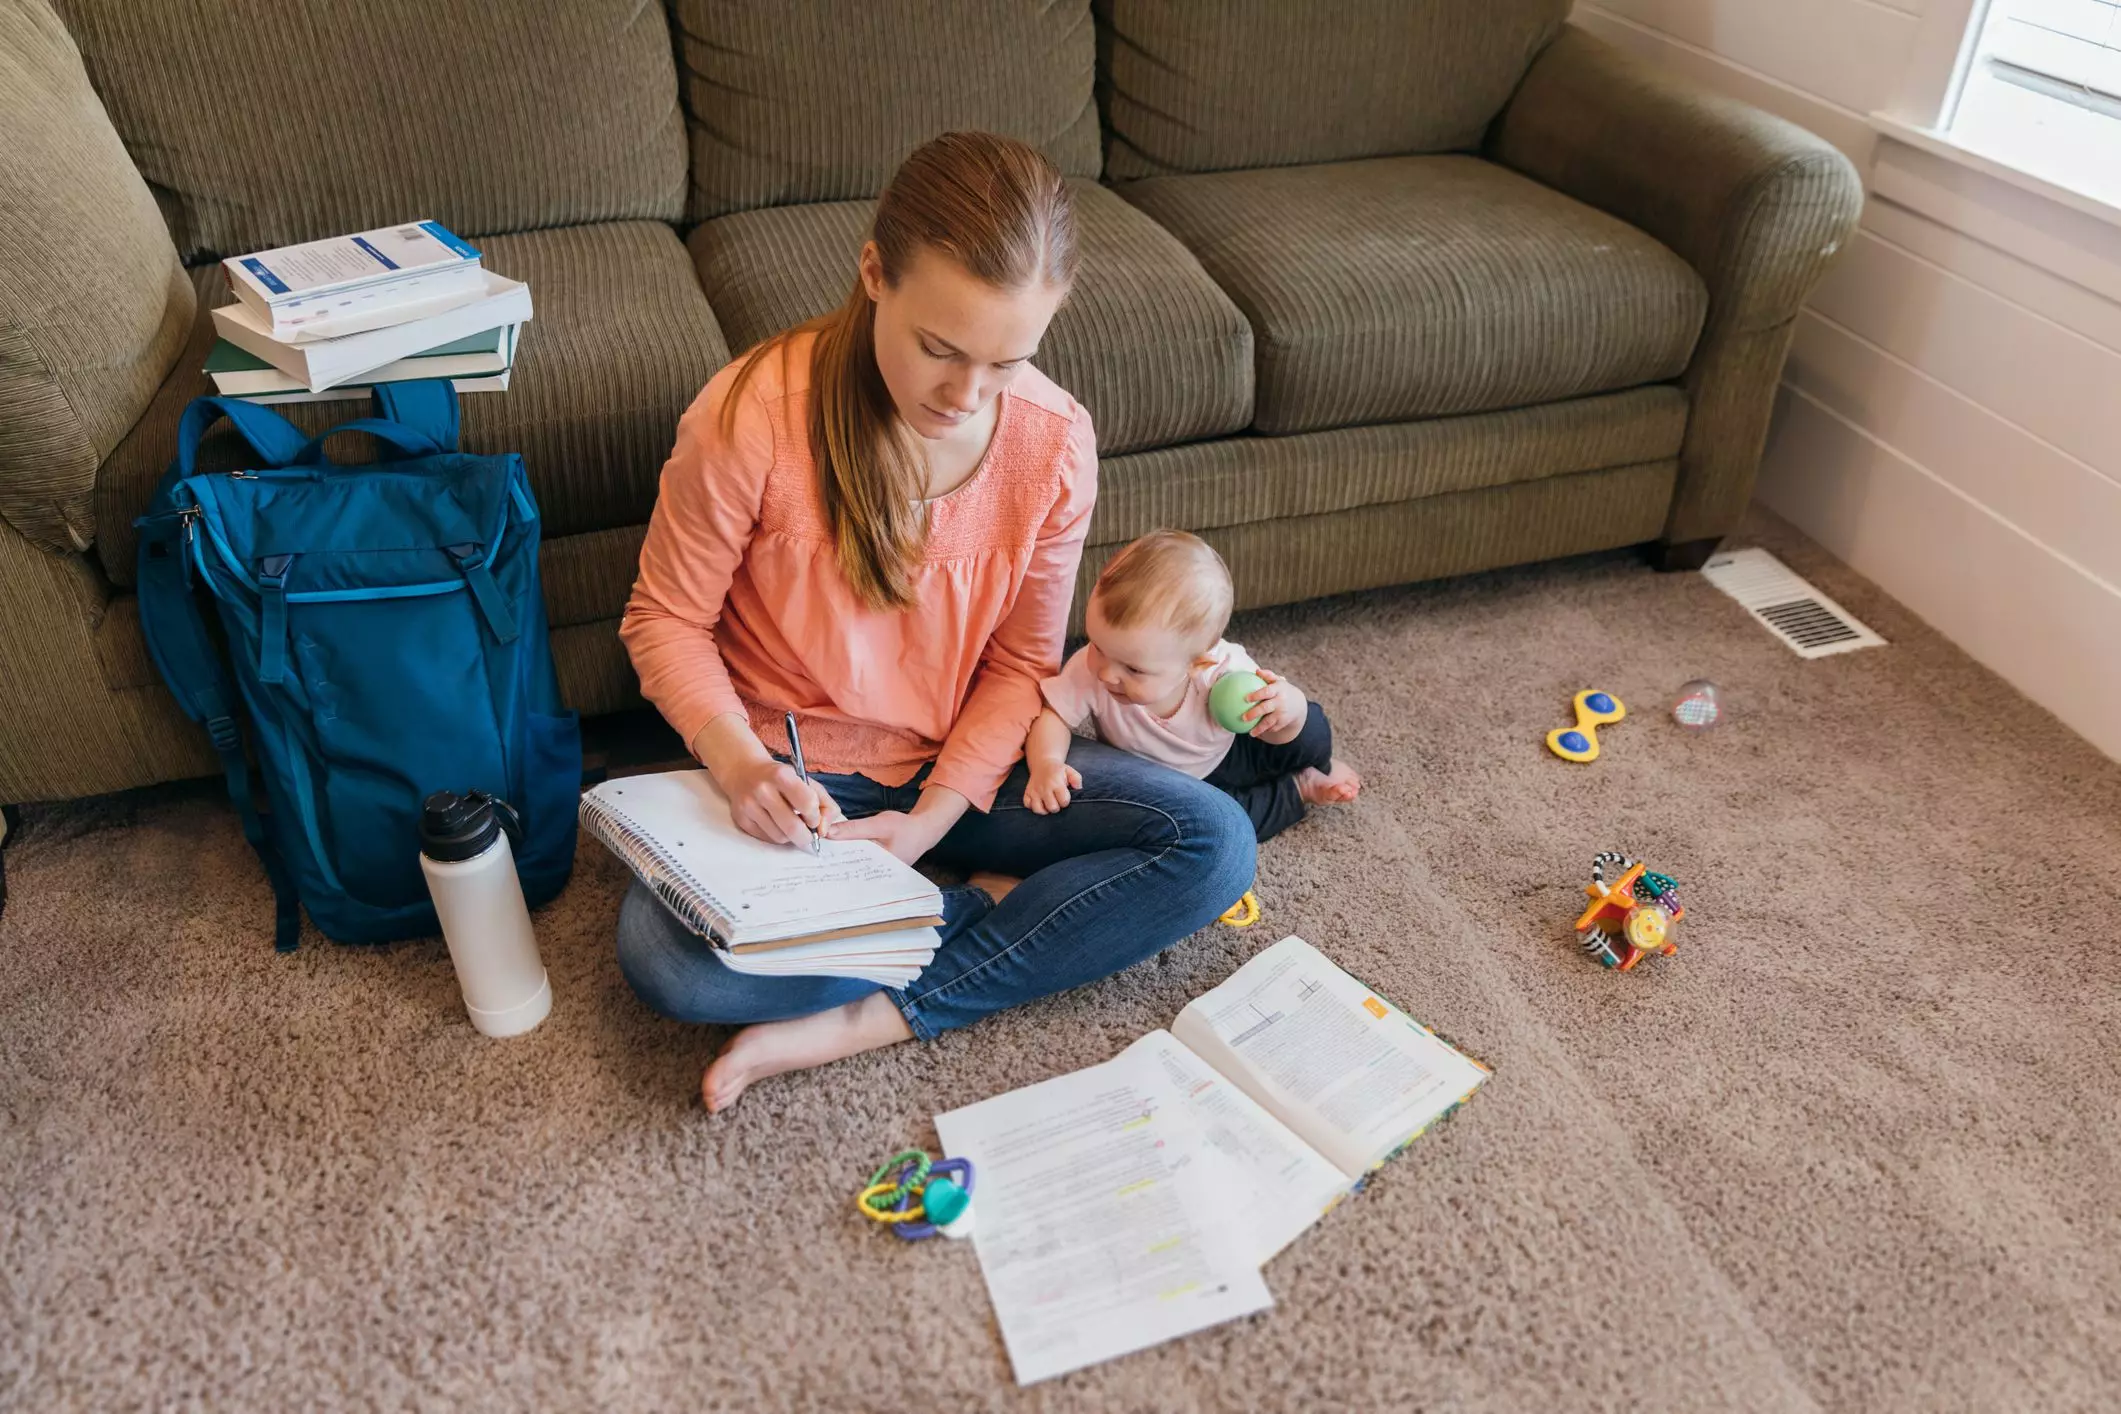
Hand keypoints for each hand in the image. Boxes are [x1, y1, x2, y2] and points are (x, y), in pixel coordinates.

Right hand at [717, 754, 843, 848]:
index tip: (814, 818)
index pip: (807, 803)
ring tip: (790, 824)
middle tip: (808, 834)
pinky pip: (766, 839)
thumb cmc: (781, 778)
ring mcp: (749, 805)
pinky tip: (776, 824)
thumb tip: (824, 831)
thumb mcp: (807, 782)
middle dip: (806, 836)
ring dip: (790, 837)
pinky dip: (777, 836)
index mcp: (782, 775)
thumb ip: (825, 805)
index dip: (815, 817)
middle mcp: (762, 789)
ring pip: (780, 837)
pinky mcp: (741, 819)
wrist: (744, 771)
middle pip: (792, 827)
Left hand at [828, 808, 949, 865]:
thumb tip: (828, 833)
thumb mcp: (878, 824)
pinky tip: (838, 852)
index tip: (817, 856)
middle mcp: (878, 877)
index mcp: (880, 869)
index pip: (851, 870)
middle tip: (815, 858)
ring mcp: (877, 874)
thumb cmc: (904, 828)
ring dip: (841, 860)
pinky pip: (858, 864)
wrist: (922, 831)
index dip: (833, 864)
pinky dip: (849, 858)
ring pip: (853, 868)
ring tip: (823, 856)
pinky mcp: (875, 868)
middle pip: (850, 871)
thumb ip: (854, 829)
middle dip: (834, 864)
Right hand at [1024, 761, 1081, 813]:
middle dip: (1057, 806)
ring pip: (1038, 809)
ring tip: (1048, 803)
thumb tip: (1078, 788)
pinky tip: (1039, 801)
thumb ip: (1076, 779)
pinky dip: (1032, 805)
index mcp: (1056, 783)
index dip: (1066, 801)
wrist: (1043, 763)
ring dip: (1045, 809)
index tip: (1064, 796)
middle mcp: (1044, 788)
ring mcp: (1034, 791)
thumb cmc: (1058, 770)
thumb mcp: (1070, 771)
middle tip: (1057, 800)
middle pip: (1052, 807)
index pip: (1064, 801)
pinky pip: (1027, 805)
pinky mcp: (1027, 792)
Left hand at [1241, 669, 1307, 741]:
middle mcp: (1281, 701)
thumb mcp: (1278, 681)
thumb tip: (1257, 671)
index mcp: (1278, 689)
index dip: (1257, 695)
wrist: (1298, 704)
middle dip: (1254, 713)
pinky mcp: (1283, 722)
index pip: (1267, 692)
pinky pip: (1272, 728)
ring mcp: (1282, 713)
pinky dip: (1264, 731)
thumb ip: (1268, 675)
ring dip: (1259, 728)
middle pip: (1266, 708)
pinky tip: (1256, 733)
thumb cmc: (1281, 690)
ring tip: (1251, 733)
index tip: (1246, 698)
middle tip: (1244, 718)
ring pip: (1269, 722)